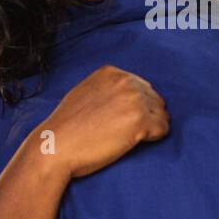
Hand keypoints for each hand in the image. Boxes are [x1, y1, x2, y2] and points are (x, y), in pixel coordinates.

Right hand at [33, 66, 169, 179]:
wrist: (56, 146)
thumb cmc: (66, 127)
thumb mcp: (85, 92)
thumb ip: (107, 89)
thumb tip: (128, 95)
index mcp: (111, 72)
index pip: (141, 86)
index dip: (138, 104)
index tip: (128, 118)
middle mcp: (125, 81)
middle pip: (154, 98)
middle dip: (148, 114)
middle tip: (133, 131)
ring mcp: (134, 100)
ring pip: (161, 113)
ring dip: (153, 126)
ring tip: (136, 138)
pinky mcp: (140, 121)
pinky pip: (163, 129)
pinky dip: (156, 137)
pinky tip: (141, 142)